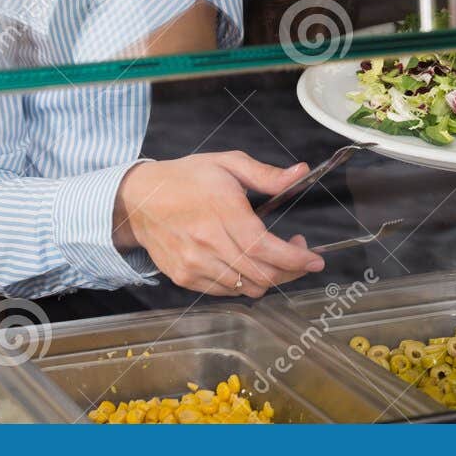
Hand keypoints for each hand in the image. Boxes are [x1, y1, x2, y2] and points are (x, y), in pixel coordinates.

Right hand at [112, 152, 325, 296]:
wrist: (140, 199)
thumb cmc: (187, 178)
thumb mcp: (228, 164)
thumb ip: (266, 175)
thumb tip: (301, 173)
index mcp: (222, 212)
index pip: (265, 248)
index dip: (294, 259)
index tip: (315, 260)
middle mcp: (207, 243)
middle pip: (260, 274)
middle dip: (290, 270)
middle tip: (299, 252)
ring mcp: (194, 265)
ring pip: (246, 288)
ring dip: (269, 278)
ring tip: (274, 257)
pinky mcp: (184, 278)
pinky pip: (226, 292)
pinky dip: (245, 283)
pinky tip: (248, 263)